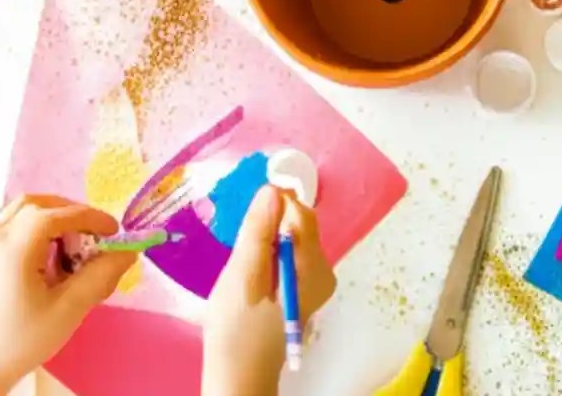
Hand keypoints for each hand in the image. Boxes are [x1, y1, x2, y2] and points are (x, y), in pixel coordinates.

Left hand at [0, 195, 135, 395]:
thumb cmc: (22, 338)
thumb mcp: (70, 308)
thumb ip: (102, 274)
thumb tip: (128, 251)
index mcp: (12, 248)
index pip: (58, 215)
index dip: (91, 217)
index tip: (114, 232)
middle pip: (38, 204)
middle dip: (71, 214)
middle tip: (93, 237)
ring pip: (21, 209)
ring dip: (51, 218)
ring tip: (68, 246)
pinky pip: (6, 220)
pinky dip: (31, 225)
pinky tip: (42, 251)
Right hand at [202, 187, 336, 395]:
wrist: (240, 371)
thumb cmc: (237, 326)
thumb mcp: (243, 274)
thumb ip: (258, 230)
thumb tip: (272, 189)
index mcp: (313, 267)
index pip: (302, 215)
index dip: (278, 201)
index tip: (250, 204)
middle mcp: (324, 271)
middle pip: (300, 226)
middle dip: (271, 221)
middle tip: (242, 238)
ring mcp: (315, 282)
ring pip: (293, 240)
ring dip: (269, 238)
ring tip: (244, 259)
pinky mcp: (303, 289)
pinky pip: (290, 256)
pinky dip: (271, 254)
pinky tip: (253, 272)